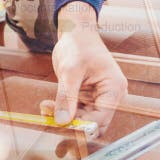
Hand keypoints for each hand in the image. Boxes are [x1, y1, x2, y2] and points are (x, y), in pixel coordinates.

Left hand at [41, 1, 126, 134]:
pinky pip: (76, 113)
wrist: (76, 34)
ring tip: (45, 107)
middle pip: (94, 123)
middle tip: (49, 116)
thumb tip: (62, 121)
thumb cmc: (78, 46)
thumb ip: (66, 97)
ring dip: (64, 118)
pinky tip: (48, 106)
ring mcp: (99, 98)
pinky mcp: (87, 98)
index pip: (101, 119)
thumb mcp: (70, 70)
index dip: (82, 126)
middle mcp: (110, 97)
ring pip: (83, 120)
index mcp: (114, 89)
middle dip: (72, 124)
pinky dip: (62, 112)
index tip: (61, 124)